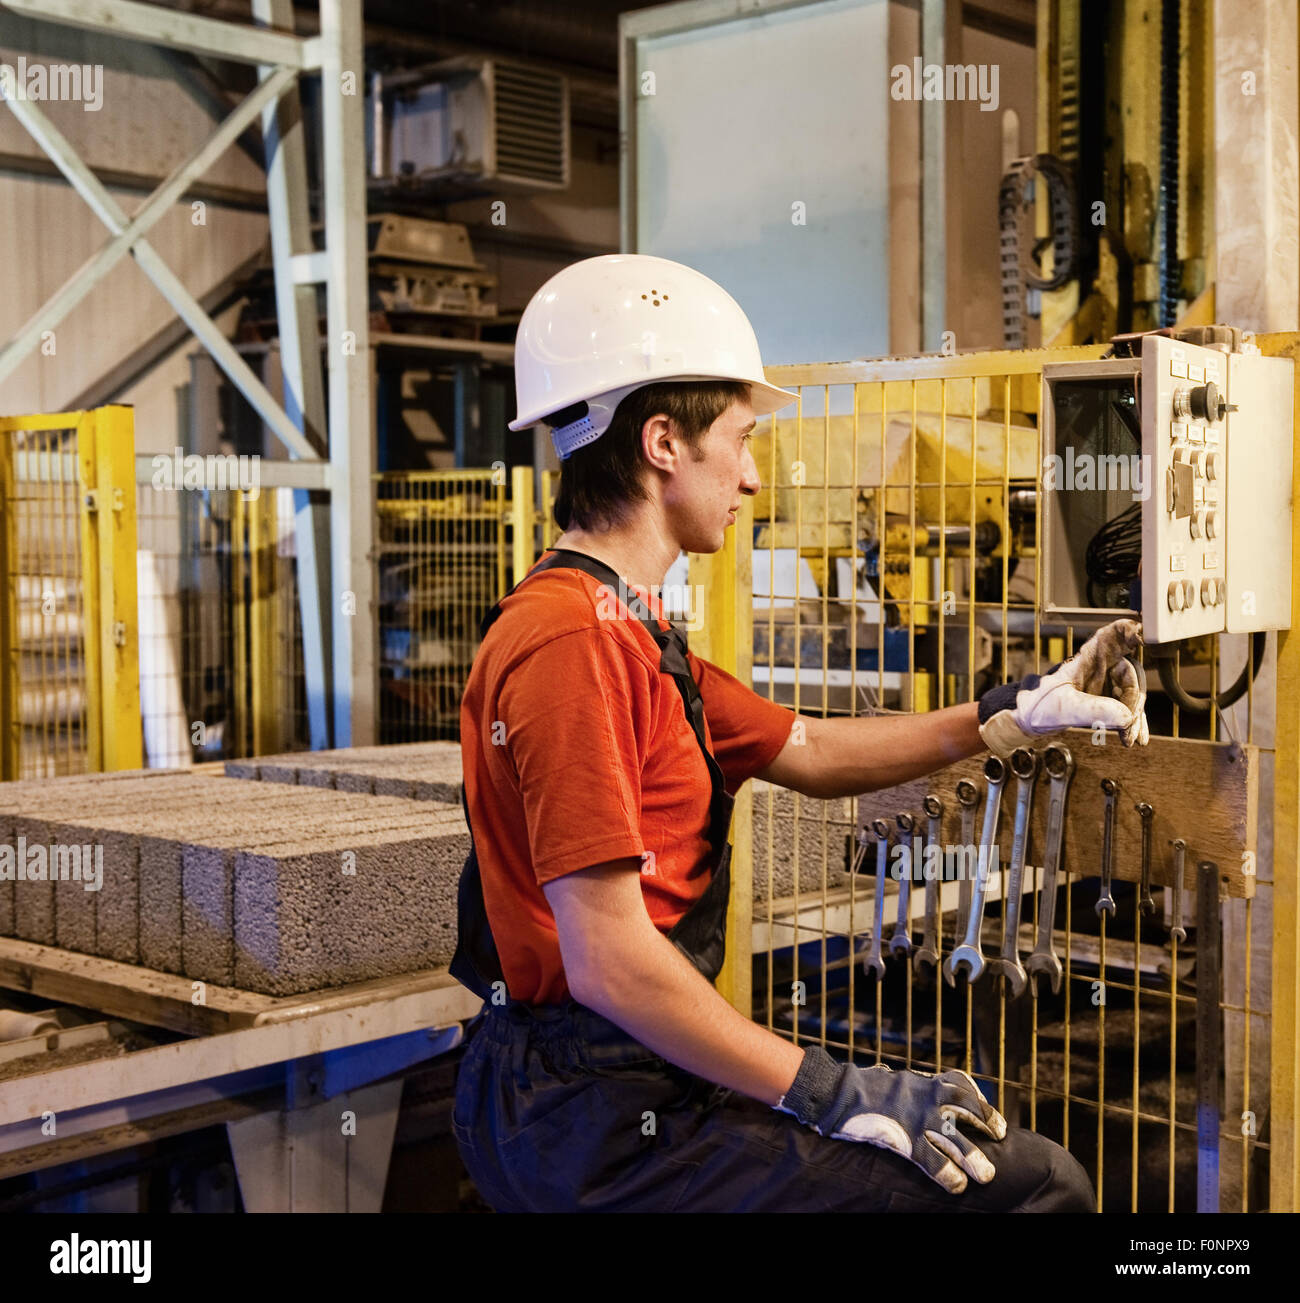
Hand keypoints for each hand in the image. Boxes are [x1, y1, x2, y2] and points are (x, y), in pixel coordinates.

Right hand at [776, 1045, 1006, 1192]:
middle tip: (999, 1136)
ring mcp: (916, 1118)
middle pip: (967, 1108)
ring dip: (973, 1157)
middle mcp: (925, 1096)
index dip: (979, 1099)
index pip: (961, 1083)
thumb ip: (913, 1090)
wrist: (834, 1091)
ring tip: (986, 1175)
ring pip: (955, 1138)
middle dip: (987, 1123)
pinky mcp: (904, 1139)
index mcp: (922, 1080)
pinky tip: (956, 1186)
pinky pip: (933, 1160)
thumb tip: (926, 1101)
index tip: (988, 1113)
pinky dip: (948, 1174)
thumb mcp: (893, 1081)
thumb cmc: (860, 1087)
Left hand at [977, 618, 1148, 757]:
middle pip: (1131, 674)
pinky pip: (1127, 709)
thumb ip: (1093, 709)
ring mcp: (1106, 683)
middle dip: (1134, 701)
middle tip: (1127, 724)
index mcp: (1089, 658)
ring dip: (1134, 717)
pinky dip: (1132, 723)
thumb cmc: (1039, 706)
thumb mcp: (1064, 707)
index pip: (1113, 635)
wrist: (1028, 720)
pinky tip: (1137, 738)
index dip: (1129, 632)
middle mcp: (1101, 667)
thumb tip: (1126, 717)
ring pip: (1132, 694)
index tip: (1139, 640)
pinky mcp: (1107, 700)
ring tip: (1128, 738)